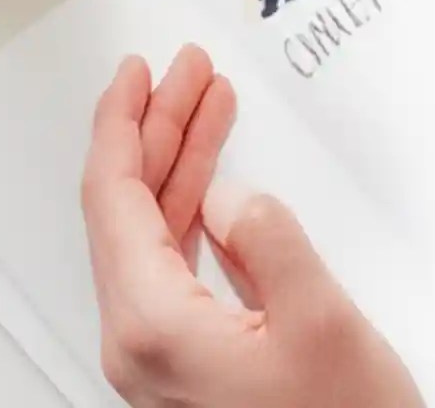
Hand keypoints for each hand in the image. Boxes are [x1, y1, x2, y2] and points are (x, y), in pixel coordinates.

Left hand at [81, 46, 423, 406]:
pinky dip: (195, 210)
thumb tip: (226, 193)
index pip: (113, 199)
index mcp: (154, 328)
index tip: (139, 73)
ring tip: (210, 107)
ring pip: (152, 232)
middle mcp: (140, 343)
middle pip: (128, 207)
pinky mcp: (188, 361)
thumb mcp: (321, 320)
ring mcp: (160, 355)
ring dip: (180, 165)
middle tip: (187, 73)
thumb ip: (266, 238)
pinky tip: (215, 180)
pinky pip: (176, 265)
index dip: (124, 124)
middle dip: (158, 130)